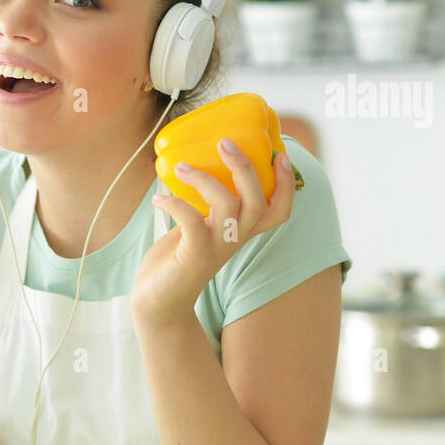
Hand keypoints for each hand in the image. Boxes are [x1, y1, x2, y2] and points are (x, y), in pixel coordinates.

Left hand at [132, 138, 296, 325]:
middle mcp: (235, 239)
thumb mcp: (198, 227)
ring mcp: (217, 248)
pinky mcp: (195, 256)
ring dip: (203, 179)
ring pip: (227, 205)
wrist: (157, 301)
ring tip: (181, 166)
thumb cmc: (176, 259)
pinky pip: (191, 220)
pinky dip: (174, 203)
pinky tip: (158, 198)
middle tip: (224, 143)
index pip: (280, 210)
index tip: (281, 155)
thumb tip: (193, 161)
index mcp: (241, 231)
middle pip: (258, 200)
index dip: (287, 184)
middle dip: (245, 167)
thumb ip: (204, 205)